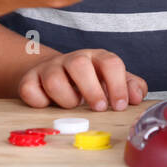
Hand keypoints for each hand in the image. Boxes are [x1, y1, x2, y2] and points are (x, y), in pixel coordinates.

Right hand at [19, 49, 146, 110]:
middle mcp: (73, 59)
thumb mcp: (112, 81)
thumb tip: (137, 97)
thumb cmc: (89, 81)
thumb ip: (130, 87)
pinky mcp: (29, 79)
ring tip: (73, 105)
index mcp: (97, 58)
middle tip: (99, 108)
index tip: (119, 106)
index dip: (118, 85)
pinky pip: (30, 90)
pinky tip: (48, 105)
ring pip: (54, 79)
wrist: (53, 73)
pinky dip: (39, 101)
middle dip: (91, 89)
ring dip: (66, 98)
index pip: (111, 63)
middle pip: (80, 64)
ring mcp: (50, 68)